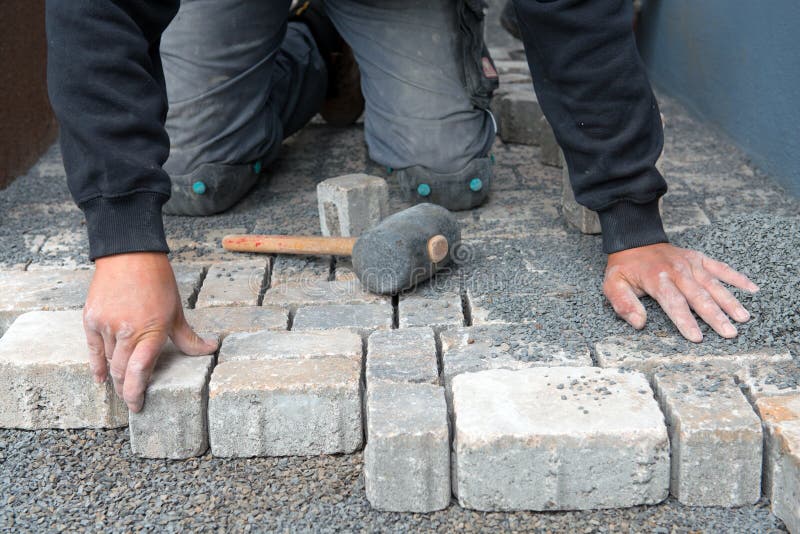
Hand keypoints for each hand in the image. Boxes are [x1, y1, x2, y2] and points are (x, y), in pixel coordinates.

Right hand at [83, 252, 217, 411]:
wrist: (129, 255)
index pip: (140, 371)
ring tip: (121, 388)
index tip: (138, 405)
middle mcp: (127, 331)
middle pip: (121, 372)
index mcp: (151, 330)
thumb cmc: (157, 282)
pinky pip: (92, 350)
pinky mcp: (91, 319)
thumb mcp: (176, 311)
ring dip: (114, 378)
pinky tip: (100, 378)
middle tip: (132, 401)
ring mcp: (106, 325)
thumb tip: (210, 350)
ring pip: (107, 362)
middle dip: (125, 390)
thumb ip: (188, 337)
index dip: (137, 392)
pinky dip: (96, 366)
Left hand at [603, 243, 758, 341]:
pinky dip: (736, 277)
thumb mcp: (612, 285)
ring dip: (729, 301)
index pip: (674, 303)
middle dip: (714, 316)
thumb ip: (623, 304)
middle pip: (698, 296)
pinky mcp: (698, 258)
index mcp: (656, 279)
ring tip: (743, 318)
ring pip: (713, 284)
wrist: (633, 240)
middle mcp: (677, 270)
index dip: (685, 320)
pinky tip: (752, 289)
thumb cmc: (624, 268)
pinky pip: (720, 267)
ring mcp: (690, 263)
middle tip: (729, 333)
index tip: (697, 337)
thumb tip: (638, 323)